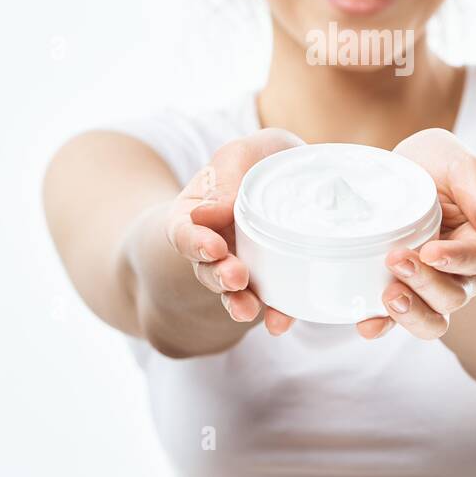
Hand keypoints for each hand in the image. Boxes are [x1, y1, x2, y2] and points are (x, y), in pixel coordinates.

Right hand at [162, 127, 303, 334]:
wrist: (292, 173)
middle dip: (217, 276)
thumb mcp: (241, 154)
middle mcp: (215, 246)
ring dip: (238, 301)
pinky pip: (271, 301)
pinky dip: (274, 313)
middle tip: (235, 276)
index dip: (193, 242)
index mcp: (196, 214)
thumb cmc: (258, 160)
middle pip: (207, 268)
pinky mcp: (272, 281)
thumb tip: (210, 213)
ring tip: (249, 309)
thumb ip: (226, 173)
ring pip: (233, 290)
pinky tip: (279, 322)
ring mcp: (243, 266)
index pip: (183, 232)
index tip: (213, 246)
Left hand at [354, 128, 475, 340]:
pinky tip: (367, 324)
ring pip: (432, 318)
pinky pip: (395, 319)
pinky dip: (382, 325)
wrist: (405, 164)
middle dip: (426, 284)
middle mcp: (462, 272)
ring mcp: (432, 284)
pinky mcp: (401, 289)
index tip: (431, 252)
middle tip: (396, 259)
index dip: (456, 261)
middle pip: (454, 296)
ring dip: (411, 314)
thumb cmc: (442, 163)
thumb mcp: (465, 170)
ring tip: (389, 296)